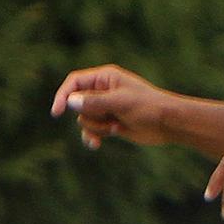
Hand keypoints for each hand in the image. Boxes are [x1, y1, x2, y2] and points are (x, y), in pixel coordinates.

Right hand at [50, 64, 170, 148]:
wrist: (167, 124)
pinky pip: (91, 130)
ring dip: (97, 127)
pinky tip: (96, 145)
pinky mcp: (110, 123)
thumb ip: (94, 102)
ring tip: (116, 127)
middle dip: (91, 116)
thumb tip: (70, 102)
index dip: (63, 95)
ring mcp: (106, 108)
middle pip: (78, 104)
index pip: (75, 82)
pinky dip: (93, 137)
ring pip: (84, 119)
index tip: (56, 112)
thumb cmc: (147, 107)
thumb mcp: (119, 102)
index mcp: (105, 78)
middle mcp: (102, 91)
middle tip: (111, 119)